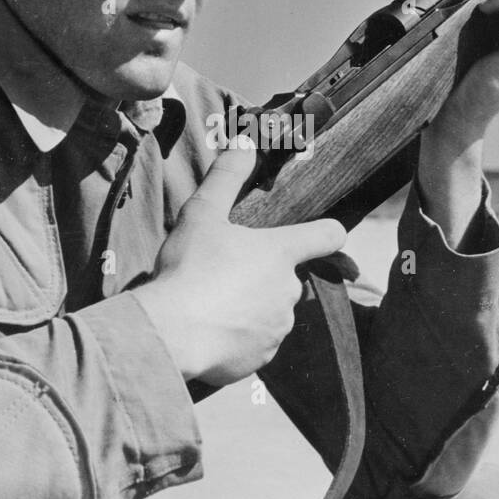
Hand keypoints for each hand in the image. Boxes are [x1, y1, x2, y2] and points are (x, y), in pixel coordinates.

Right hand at [131, 140, 346, 387]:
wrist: (171, 333)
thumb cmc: (189, 268)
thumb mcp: (202, 213)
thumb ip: (226, 176)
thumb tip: (244, 140)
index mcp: (281, 253)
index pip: (327, 236)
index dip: (328, 232)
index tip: (324, 232)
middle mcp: (289, 291)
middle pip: (287, 278)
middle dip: (262, 276)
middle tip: (224, 274)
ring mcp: (278, 328)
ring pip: (271, 313)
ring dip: (251, 308)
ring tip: (212, 304)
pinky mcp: (262, 359)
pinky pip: (256, 344)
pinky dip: (239, 338)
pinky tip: (211, 332)